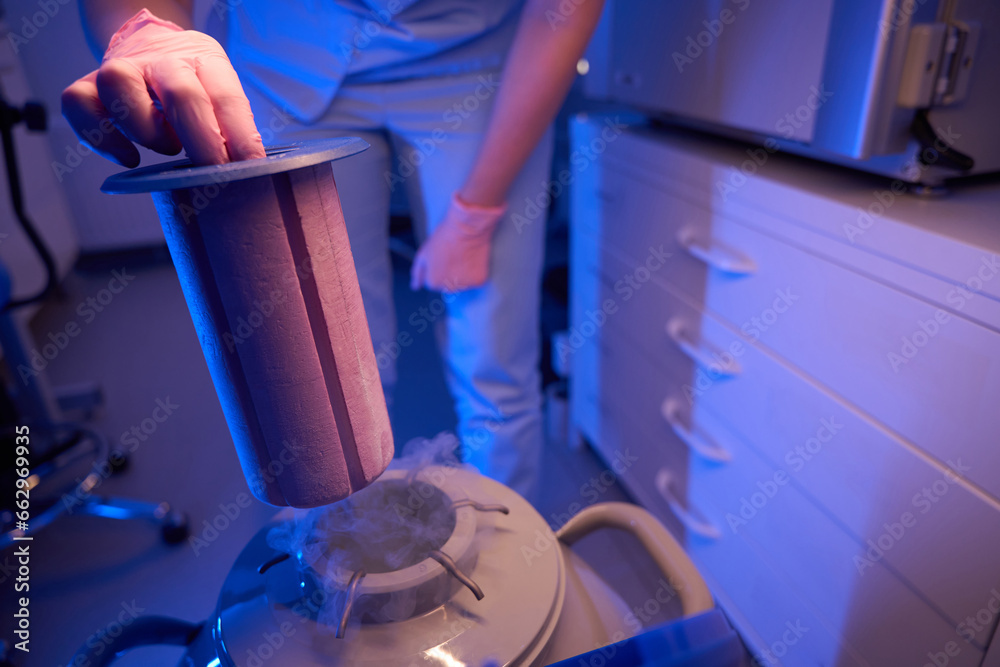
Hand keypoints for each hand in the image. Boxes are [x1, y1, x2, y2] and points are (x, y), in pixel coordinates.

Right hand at [61, 9, 264, 167]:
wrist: (149, 45)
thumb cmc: (191, 81)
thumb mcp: (218, 91)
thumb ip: (230, 125)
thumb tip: (248, 168)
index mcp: (202, 60)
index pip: (226, 96)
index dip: (240, 136)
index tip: (250, 167)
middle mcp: (160, 59)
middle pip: (180, 91)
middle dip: (202, 139)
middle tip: (214, 169)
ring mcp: (121, 68)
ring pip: (118, 84)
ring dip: (145, 128)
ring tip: (167, 147)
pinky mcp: (89, 85)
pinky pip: (79, 104)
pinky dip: (101, 137)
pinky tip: (128, 158)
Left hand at [410, 193, 506, 291]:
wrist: (466, 228)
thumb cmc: (444, 238)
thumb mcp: (423, 254)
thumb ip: (418, 273)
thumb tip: (415, 287)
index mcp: (433, 283)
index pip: (433, 283)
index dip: (437, 268)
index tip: (442, 257)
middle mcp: (448, 288)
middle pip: (447, 286)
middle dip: (449, 275)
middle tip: (453, 257)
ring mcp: (465, 286)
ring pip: (461, 284)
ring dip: (462, 275)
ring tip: (463, 258)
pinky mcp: (479, 281)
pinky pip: (475, 281)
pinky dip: (474, 272)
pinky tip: (472, 260)